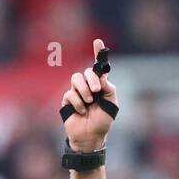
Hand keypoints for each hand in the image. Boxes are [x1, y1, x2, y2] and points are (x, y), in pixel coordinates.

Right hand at [62, 38, 117, 153]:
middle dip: (91, 80)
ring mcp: (76, 92)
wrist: (90, 137)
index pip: (98, 66)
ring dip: (84, 90)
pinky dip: (78, 103)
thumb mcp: (112, 106)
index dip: (98, 53)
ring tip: (89, 103)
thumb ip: (109, 89)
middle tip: (96, 91)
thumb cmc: (102, 122)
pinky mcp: (67, 100)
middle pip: (86, 72)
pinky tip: (81, 111)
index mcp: (100, 85)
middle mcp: (88, 86)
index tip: (98, 42)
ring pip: (76, 79)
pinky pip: (70, 94)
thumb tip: (102, 77)